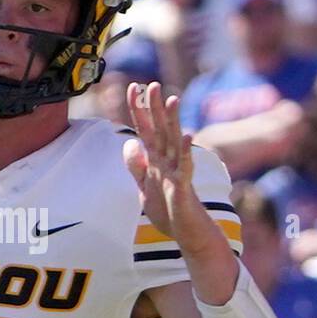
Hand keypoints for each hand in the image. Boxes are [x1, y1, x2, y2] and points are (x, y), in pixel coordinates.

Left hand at [124, 81, 237, 301]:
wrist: (187, 233)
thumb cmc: (168, 210)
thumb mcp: (145, 187)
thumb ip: (137, 166)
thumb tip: (129, 143)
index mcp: (157, 160)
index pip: (145, 129)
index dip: (138, 110)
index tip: (131, 87)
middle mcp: (168, 161)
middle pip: (160, 129)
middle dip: (154, 108)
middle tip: (151, 84)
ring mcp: (177, 171)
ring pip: (174, 142)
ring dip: (173, 121)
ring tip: (172, 99)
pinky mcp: (184, 186)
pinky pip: (185, 167)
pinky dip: (187, 152)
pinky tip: (187, 137)